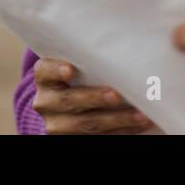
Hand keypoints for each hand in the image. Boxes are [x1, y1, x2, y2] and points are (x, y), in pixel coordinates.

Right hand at [31, 57, 157, 133]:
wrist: (68, 101)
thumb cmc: (80, 72)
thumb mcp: (76, 62)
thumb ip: (87, 56)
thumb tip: (125, 45)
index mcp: (44, 76)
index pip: (45, 70)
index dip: (56, 70)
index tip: (71, 70)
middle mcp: (45, 101)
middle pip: (68, 101)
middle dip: (95, 98)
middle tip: (117, 95)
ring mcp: (57, 123)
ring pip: (85, 125)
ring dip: (117, 120)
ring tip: (140, 115)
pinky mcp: (72, 138)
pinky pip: (98, 137)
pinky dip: (121, 131)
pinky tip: (139, 125)